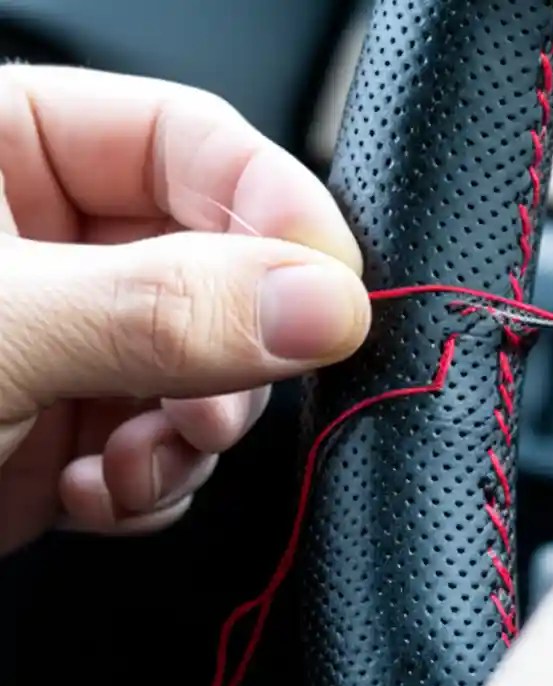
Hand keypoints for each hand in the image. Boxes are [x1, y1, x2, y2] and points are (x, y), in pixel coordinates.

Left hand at [0, 66, 369, 552]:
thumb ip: (162, 307)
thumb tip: (323, 302)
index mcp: (5, 149)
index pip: (190, 139)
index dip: (274, 205)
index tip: (333, 285)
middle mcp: (43, 240)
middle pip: (219, 263)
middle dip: (233, 349)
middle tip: (225, 396)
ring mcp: (61, 341)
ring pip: (207, 367)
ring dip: (196, 430)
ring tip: (142, 459)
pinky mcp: (62, 433)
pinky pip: (165, 445)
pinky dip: (153, 483)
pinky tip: (99, 493)